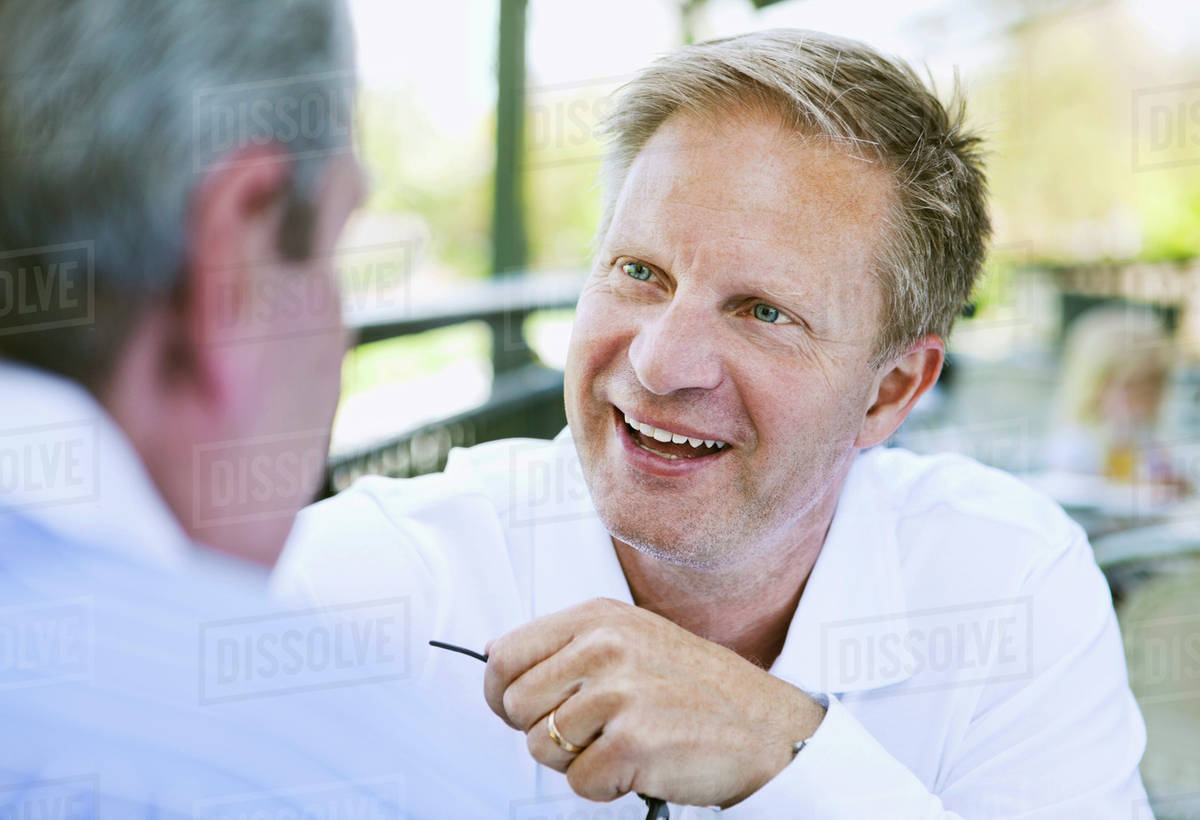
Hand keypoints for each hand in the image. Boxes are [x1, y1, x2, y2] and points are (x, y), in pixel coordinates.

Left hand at [483, 597, 824, 807]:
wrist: (765, 729)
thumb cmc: (698, 690)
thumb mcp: (632, 640)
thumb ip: (569, 646)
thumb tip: (497, 659)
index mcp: (597, 618)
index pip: (504, 654)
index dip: (505, 693)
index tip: (525, 709)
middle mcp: (603, 647)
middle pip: (515, 705)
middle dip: (544, 731)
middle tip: (595, 731)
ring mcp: (617, 693)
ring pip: (541, 747)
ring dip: (578, 760)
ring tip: (625, 742)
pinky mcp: (631, 742)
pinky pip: (579, 782)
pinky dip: (607, 786)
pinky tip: (642, 762)